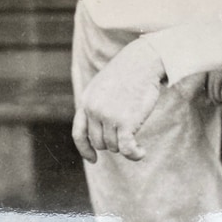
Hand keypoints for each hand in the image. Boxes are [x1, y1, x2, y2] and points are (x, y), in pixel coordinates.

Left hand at [72, 39, 165, 163]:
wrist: (142, 62)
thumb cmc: (126, 74)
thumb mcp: (102, 86)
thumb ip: (95, 105)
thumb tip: (98, 131)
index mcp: (86, 101)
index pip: (79, 133)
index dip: (84, 149)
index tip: (93, 159)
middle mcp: (94, 110)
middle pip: (100, 143)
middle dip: (112, 143)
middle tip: (126, 135)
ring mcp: (108, 116)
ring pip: (114, 146)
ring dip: (126, 146)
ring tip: (136, 136)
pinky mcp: (125, 122)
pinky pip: (127, 149)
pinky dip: (135, 155)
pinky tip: (141, 153)